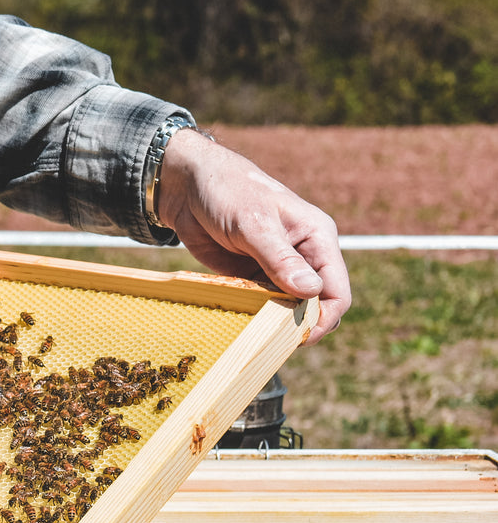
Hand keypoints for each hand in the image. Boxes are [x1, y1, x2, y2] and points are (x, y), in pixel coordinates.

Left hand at [154, 129, 348, 343]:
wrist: (186, 185)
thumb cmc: (227, 191)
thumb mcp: (254, 223)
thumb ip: (280, 259)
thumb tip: (312, 292)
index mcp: (317, 238)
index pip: (337, 289)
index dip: (325, 317)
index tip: (302, 335)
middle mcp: (303, 256)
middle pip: (316, 304)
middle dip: (300, 323)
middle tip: (273, 337)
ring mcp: (277, 268)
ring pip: (289, 308)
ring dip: (274, 322)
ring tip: (254, 329)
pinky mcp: (252, 275)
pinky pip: (262, 303)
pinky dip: (255, 314)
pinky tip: (240, 318)